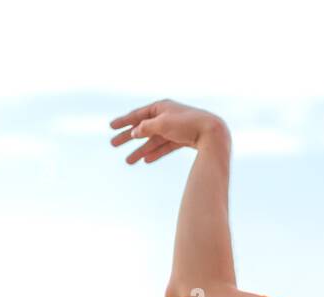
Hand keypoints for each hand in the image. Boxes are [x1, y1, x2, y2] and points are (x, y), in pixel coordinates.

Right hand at [109, 99, 227, 164]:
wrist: (212, 133)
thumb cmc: (187, 124)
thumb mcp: (162, 124)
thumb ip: (146, 128)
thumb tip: (134, 132)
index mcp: (161, 107)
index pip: (138, 114)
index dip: (123, 121)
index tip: (110, 127)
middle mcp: (166, 117)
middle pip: (143, 128)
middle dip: (127, 137)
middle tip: (113, 144)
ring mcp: (174, 129)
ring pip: (153, 141)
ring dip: (140, 150)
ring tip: (128, 161)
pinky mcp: (182, 140)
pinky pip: (165, 147)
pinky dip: (155, 153)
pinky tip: (146, 160)